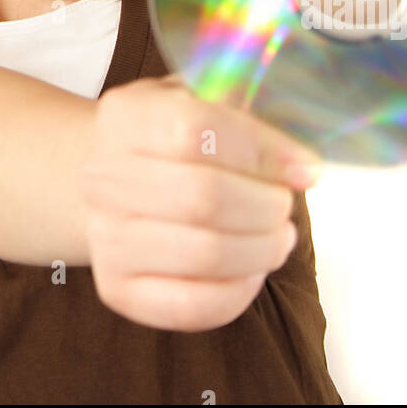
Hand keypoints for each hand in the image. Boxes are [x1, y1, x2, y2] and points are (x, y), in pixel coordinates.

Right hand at [79, 74, 319, 331]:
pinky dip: (239, 291)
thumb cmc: (172, 140)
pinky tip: (252, 269)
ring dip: (261, 248)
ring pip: (205, 253)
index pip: (197, 129)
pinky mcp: (117, 289)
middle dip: (266, 206)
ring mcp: (105, 236)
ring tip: (277, 236)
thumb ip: (252, 122)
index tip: (304, 167)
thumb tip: (303, 167)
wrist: (114, 182)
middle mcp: (102, 175)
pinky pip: (192, 305)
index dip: (262, 150)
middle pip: (203, 197)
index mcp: (125, 115)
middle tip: (284, 205)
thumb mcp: (205, 102)